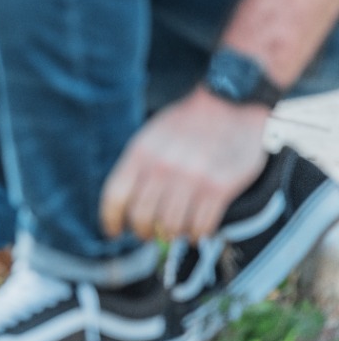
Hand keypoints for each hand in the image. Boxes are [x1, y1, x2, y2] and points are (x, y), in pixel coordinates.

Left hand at [100, 88, 269, 241]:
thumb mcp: (151, 137)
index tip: (112, 232)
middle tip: (147, 233)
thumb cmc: (185, 125)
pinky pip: (201, 226)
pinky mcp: (220, 188)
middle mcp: (163, 167)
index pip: (115, 196)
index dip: (110, 219)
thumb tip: (122, 205)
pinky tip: (195, 229)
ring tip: (173, 230)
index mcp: (141, 152)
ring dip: (170, 234)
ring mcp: (192, 178)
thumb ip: (137, 167)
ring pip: (170, 226)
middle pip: (141, 217)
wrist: (230, 106)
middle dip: (142, 231)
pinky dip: (195, 234)